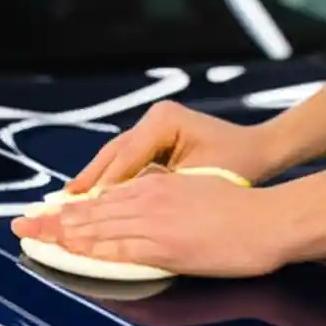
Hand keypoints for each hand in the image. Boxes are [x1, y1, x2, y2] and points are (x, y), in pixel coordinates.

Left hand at [13, 173, 292, 277]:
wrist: (269, 220)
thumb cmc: (242, 211)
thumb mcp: (195, 195)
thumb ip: (166, 204)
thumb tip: (145, 219)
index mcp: (156, 188)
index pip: (103, 197)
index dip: (71, 208)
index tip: (46, 214)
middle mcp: (148, 200)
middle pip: (89, 211)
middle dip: (52, 221)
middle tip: (19, 226)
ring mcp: (153, 223)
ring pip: (95, 227)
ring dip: (59, 234)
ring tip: (29, 238)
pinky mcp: (162, 246)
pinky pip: (116, 249)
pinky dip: (87, 250)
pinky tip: (67, 252)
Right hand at [68, 100, 282, 193]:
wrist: (262, 150)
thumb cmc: (239, 165)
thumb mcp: (198, 181)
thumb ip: (160, 191)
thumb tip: (123, 208)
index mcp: (164, 120)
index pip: (126, 158)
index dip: (104, 186)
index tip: (84, 208)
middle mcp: (154, 117)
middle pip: (113, 155)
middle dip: (90, 181)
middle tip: (64, 204)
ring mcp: (153, 125)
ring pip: (115, 157)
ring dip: (95, 180)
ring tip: (71, 201)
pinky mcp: (155, 136)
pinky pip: (126, 161)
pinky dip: (110, 179)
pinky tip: (93, 195)